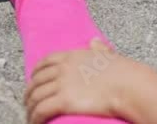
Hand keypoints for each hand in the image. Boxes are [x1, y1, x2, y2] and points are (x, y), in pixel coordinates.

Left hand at [25, 38, 149, 123]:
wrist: (128, 85)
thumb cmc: (123, 72)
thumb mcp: (108, 54)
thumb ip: (99, 48)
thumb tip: (95, 41)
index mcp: (72, 56)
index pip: (45, 62)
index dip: (35, 72)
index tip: (32, 80)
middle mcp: (63, 69)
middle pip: (36, 81)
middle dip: (29, 92)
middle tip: (28, 102)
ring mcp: (62, 85)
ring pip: (35, 97)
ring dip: (30, 108)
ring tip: (30, 116)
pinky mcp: (63, 101)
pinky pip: (41, 110)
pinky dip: (34, 117)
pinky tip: (34, 122)